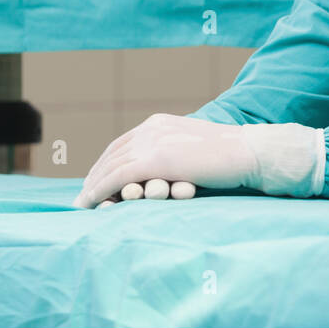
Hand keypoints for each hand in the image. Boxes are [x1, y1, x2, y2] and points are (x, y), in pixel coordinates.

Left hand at [75, 114, 257, 208]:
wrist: (246, 152)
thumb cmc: (227, 156)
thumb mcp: (191, 147)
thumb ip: (171, 152)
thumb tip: (160, 169)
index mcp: (159, 123)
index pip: (122, 144)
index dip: (105, 163)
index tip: (94, 180)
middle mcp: (151, 128)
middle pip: (112, 154)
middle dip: (94, 176)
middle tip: (82, 196)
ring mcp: (153, 142)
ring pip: (111, 166)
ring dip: (93, 186)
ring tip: (82, 204)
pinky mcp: (156, 160)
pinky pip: (119, 176)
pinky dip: (101, 190)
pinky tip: (93, 202)